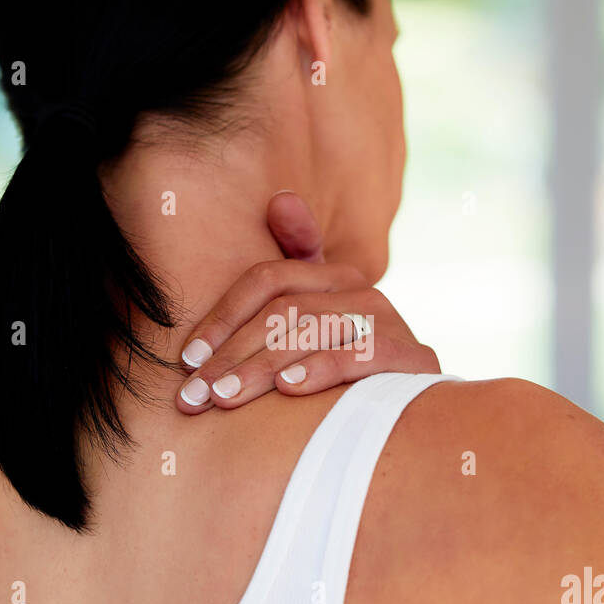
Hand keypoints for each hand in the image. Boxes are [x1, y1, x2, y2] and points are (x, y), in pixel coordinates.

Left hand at [174, 193, 440, 412]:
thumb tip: (281, 199)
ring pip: (312, 333)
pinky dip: (321, 369)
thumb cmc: (350, 366)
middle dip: (232, 355)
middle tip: (194, 393)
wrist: (415, 404)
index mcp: (334, 275)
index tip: (188, 358)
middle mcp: (362, 290)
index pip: (268, 279)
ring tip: (225, 397)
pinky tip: (287, 390)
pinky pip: (360, 356)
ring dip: (261, 368)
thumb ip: (290, 275)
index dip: (223, 316)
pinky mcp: (411, 356)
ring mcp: (389, 321)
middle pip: (283, 312)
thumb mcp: (316, 322)